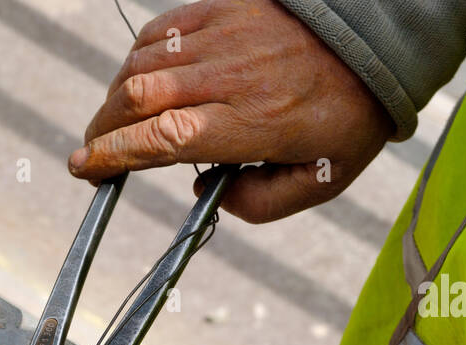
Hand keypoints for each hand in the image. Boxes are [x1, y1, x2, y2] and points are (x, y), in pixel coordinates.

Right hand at [68, 0, 393, 221]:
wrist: (379, 37)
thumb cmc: (349, 111)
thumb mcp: (321, 181)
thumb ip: (263, 204)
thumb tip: (214, 197)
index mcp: (248, 124)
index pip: (161, 138)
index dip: (114, 155)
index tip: (86, 169)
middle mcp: (227, 79)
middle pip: (137, 99)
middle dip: (101, 131)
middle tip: (90, 154)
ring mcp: (221, 38)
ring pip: (141, 65)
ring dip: (114, 99)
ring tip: (112, 125)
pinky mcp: (220, 9)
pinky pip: (161, 33)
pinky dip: (137, 60)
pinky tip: (138, 81)